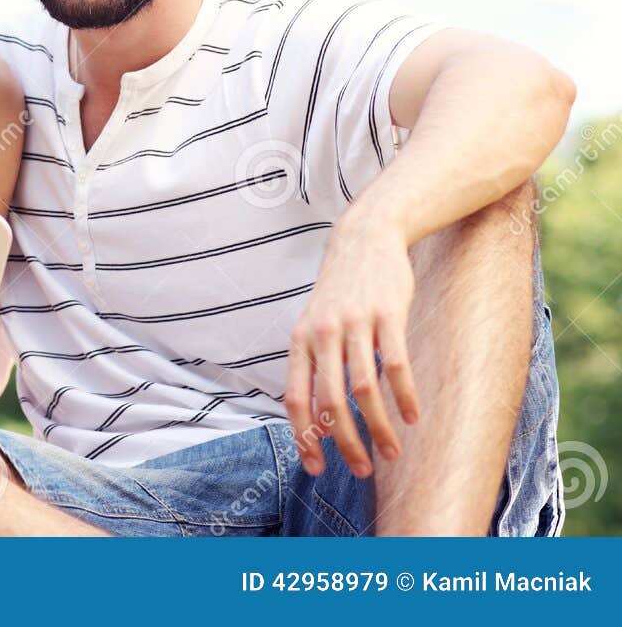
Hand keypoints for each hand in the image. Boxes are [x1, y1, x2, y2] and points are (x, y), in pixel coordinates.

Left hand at [286, 210, 419, 477]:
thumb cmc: (340, 291)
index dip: (304, 436)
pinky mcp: (388, 314)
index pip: (295, 398)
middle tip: (362, 469)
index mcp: (300, 340)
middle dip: (345, 442)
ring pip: (364, 389)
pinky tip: (413, 417)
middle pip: (329, 401)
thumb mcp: (314, 324)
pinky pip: (396, 364)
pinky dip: (405, 396)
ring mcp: (355, 323)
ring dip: (380, 427)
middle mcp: (322, 333)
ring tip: (393, 453)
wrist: (364, 237)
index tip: (317, 468)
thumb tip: (317, 419)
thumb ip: (314, 365)